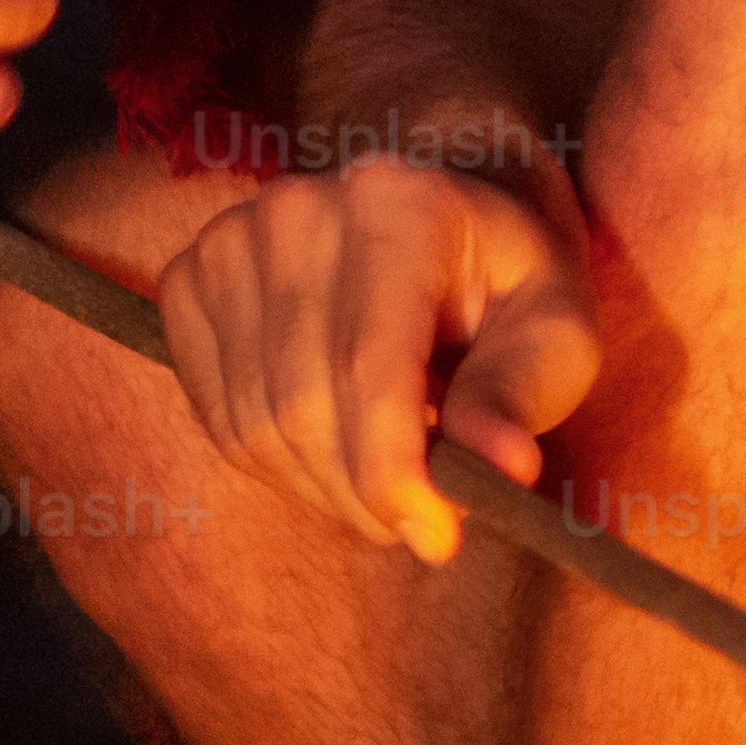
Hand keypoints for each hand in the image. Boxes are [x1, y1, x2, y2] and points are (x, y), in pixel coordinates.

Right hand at [153, 151, 602, 559]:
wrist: (446, 222)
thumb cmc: (510, 283)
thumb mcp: (556, 332)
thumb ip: (521, 395)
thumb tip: (497, 470)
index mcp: (401, 205)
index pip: (369, 367)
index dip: (394, 471)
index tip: (437, 539)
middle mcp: (300, 210)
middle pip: (301, 406)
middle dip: (362, 492)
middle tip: (419, 515)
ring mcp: (232, 241)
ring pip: (253, 424)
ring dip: (321, 485)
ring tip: (385, 472)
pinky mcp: (190, 280)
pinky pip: (216, 417)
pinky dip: (273, 460)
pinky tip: (331, 441)